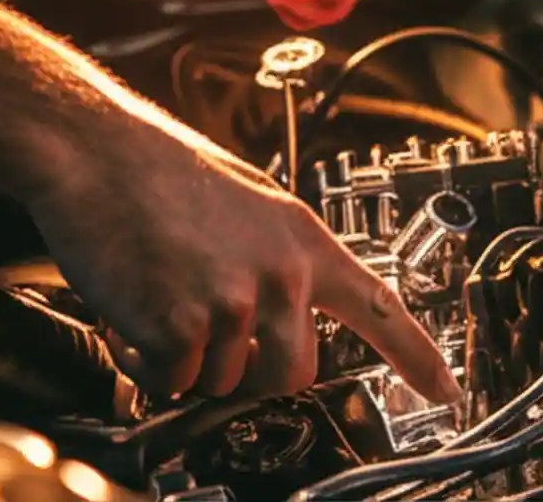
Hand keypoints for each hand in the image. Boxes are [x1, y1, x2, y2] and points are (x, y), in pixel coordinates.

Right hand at [25, 126, 458, 403]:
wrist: (95, 150)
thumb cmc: (158, 172)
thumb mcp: (247, 205)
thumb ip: (274, 262)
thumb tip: (272, 321)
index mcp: (304, 240)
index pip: (381, 309)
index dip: (417, 358)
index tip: (447, 392)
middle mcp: (282, 274)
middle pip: (294, 373)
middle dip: (252, 373)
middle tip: (211, 340)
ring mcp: (236, 301)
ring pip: (223, 380)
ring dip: (188, 359)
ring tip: (162, 297)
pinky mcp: (184, 326)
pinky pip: (172, 379)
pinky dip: (147, 360)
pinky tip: (135, 311)